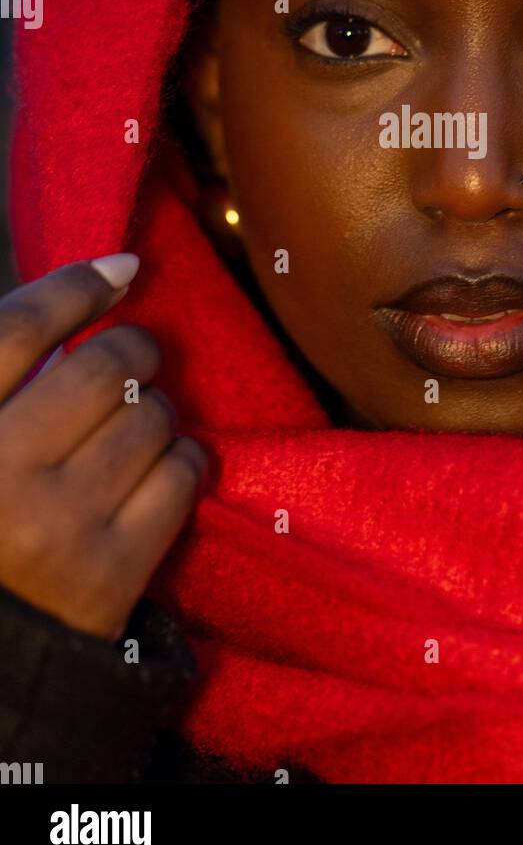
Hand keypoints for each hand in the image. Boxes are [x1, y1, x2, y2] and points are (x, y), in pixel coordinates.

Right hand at [0, 254, 206, 640]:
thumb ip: (7, 379)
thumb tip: (110, 276)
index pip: (16, 330)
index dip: (76, 288)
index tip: (122, 269)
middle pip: (103, 367)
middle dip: (133, 352)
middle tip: (133, 362)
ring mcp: (56, 528)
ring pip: (152, 417)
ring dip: (155, 411)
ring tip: (132, 432)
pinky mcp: (111, 574)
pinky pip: (183, 476)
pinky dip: (183, 462)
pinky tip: (159, 474)